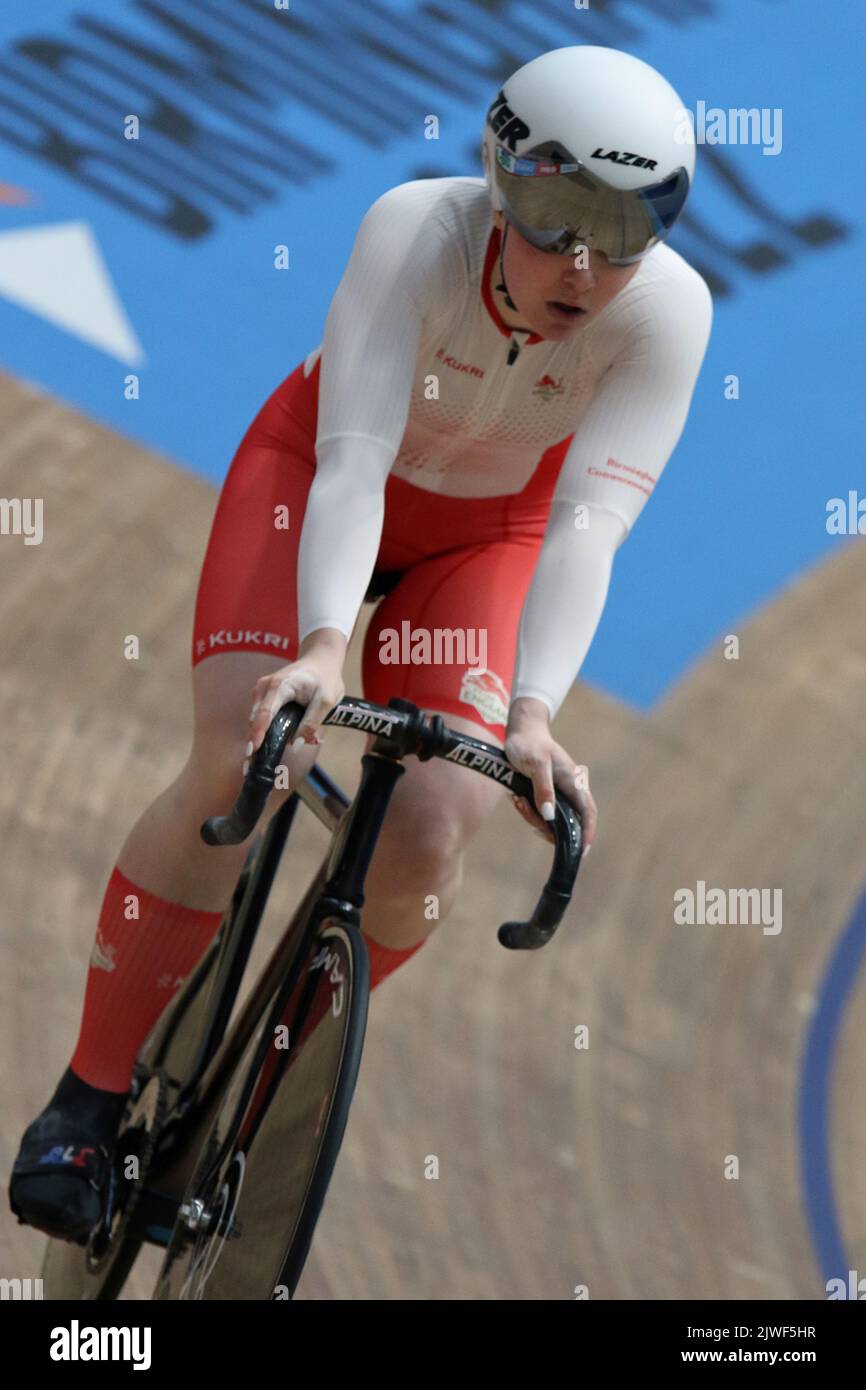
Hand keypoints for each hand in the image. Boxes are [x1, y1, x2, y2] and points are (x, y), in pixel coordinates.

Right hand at [247, 643, 345, 764]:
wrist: (321, 659)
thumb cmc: (325, 678)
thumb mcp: (327, 701)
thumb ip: (312, 723)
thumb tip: (296, 745)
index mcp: (279, 685)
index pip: (265, 713)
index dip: (258, 734)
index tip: (252, 752)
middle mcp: (264, 688)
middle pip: (255, 721)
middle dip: (253, 744)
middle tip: (250, 769)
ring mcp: (261, 692)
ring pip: (256, 722)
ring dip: (259, 741)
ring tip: (255, 764)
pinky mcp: (263, 698)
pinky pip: (260, 719)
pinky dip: (264, 733)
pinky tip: (266, 748)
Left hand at [504, 698, 596, 851]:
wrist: (519, 731)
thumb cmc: (530, 744)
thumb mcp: (536, 765)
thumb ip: (543, 789)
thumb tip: (550, 816)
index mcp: (574, 782)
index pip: (588, 812)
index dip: (587, 832)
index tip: (581, 850)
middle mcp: (568, 790)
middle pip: (567, 822)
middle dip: (549, 828)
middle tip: (530, 819)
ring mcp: (555, 794)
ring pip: (550, 820)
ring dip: (533, 817)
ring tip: (519, 799)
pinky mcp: (543, 795)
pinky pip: (538, 812)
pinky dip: (527, 811)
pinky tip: (517, 797)